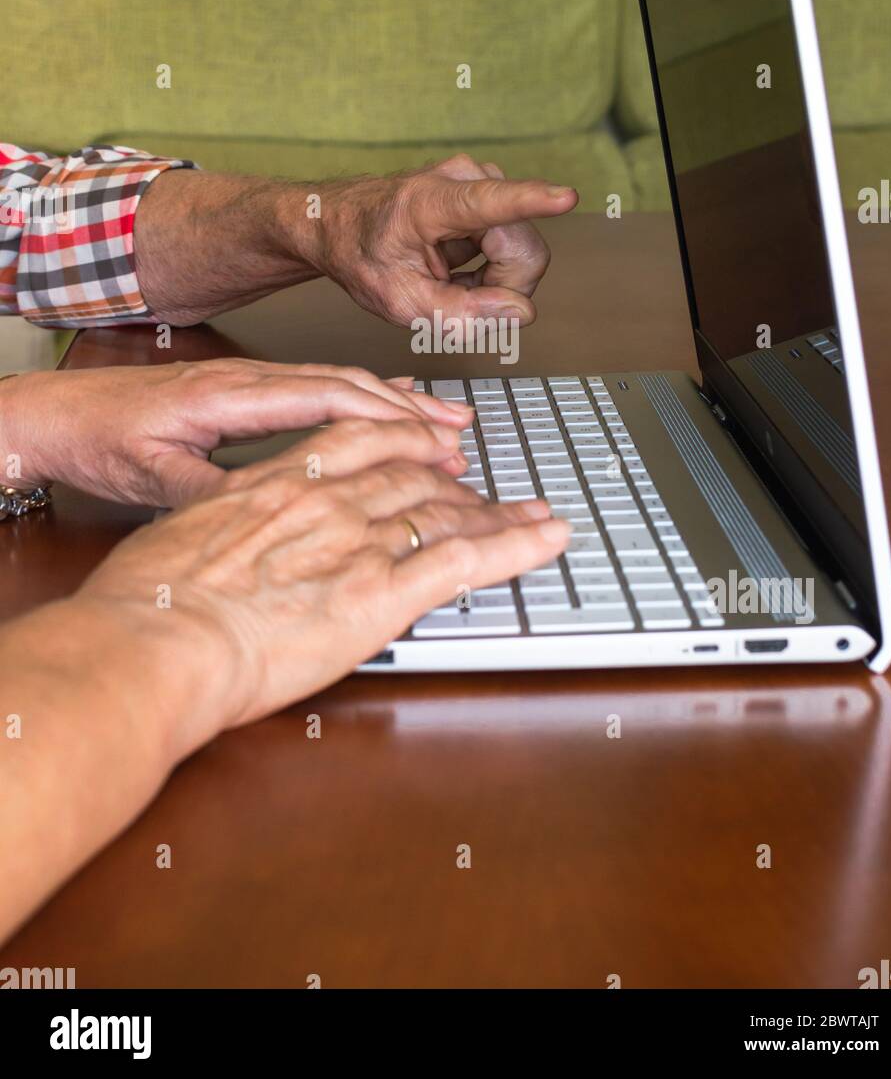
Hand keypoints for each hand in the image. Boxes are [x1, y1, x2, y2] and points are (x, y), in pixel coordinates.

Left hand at [0, 359, 473, 506]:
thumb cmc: (99, 439)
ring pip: (336, 381)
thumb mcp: (152, 477)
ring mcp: (247, 380)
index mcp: (229, 395)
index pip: (326, 397)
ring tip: (443, 418)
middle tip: (461, 431)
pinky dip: (359, 398)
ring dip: (391, 400)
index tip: (431, 438)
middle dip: (407, 407)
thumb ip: (211, 490)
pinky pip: (316, 387)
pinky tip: (383, 410)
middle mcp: (246, 379)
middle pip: (344, 383)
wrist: (59, 412)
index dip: (386, 417)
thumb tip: (266, 511)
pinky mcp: (244, 390)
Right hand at [75, 416, 570, 748]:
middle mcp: (330, 503)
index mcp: (280, 483)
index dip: (405, 441)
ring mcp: (360, 544)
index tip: (426, 445)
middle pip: (415, 478)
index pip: (362, 446)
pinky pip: (468, 559)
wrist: (158, 640)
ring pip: (449, 513)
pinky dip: (517, 545)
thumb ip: (224, 529)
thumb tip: (226, 541)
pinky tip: (548, 536)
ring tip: (536, 512)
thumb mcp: (182, 536)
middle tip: (487, 488)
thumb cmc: (151, 602)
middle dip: (458, 482)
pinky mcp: (383, 595)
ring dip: (500, 512)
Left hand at [305, 153, 577, 326]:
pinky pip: (515, 244)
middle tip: (458, 302)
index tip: (566, 197)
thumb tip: (520, 312)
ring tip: (448, 283)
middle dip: (502, 289)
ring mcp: (480, 181)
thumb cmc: (359, 255)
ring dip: (494, 281)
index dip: (533, 202)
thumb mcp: (397, 302)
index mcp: (428, 203)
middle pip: (523, 250)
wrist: (337, 224)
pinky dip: (490, 270)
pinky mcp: (488, 191)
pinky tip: (455, 273)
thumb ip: (458, 314)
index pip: (490, 202)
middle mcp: (463, 180)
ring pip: (524, 250)